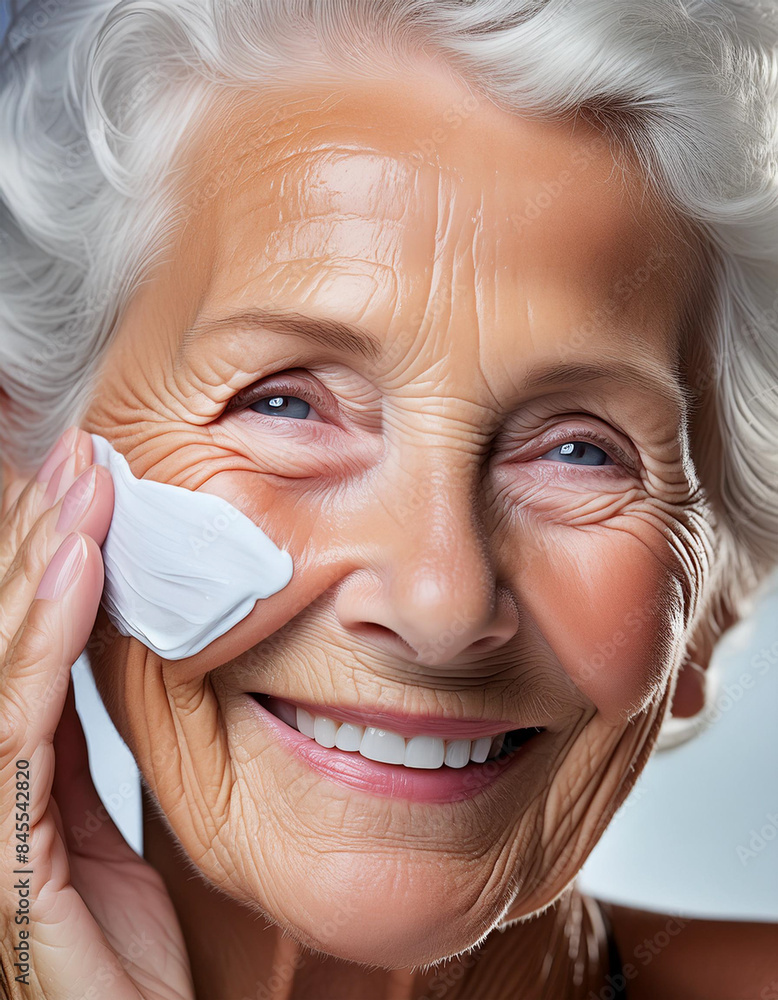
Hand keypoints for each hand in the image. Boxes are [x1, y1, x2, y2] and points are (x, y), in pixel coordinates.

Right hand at [0, 428, 193, 998]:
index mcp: (3, 775)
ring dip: (41, 561)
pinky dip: (47, 633)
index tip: (73, 486)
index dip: (35, 559)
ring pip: (1, 658)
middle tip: (78, 455)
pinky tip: (80, 564)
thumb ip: (73, 761)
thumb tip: (84, 666)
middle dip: (34, 537)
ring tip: (82, 483)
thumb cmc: (115, 955)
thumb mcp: (96, 836)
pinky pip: (20, 721)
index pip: (14, 644)